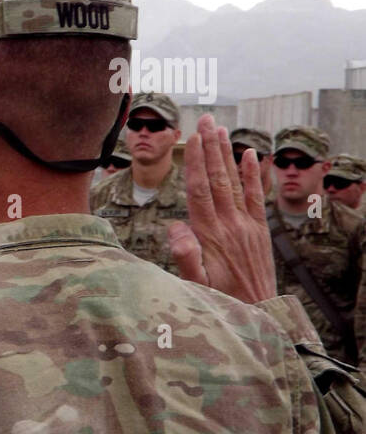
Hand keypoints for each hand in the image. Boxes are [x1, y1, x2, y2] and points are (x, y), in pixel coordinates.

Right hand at [168, 113, 276, 303]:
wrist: (257, 312)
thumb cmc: (219, 300)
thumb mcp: (195, 284)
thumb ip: (185, 256)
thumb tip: (175, 227)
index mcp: (210, 235)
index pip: (201, 190)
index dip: (197, 162)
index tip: (194, 138)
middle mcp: (230, 224)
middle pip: (218, 179)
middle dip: (211, 148)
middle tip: (207, 121)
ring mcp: (247, 226)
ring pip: (235, 183)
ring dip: (227, 154)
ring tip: (221, 130)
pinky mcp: (259, 231)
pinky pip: (255, 197)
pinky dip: (253, 174)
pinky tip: (250, 154)